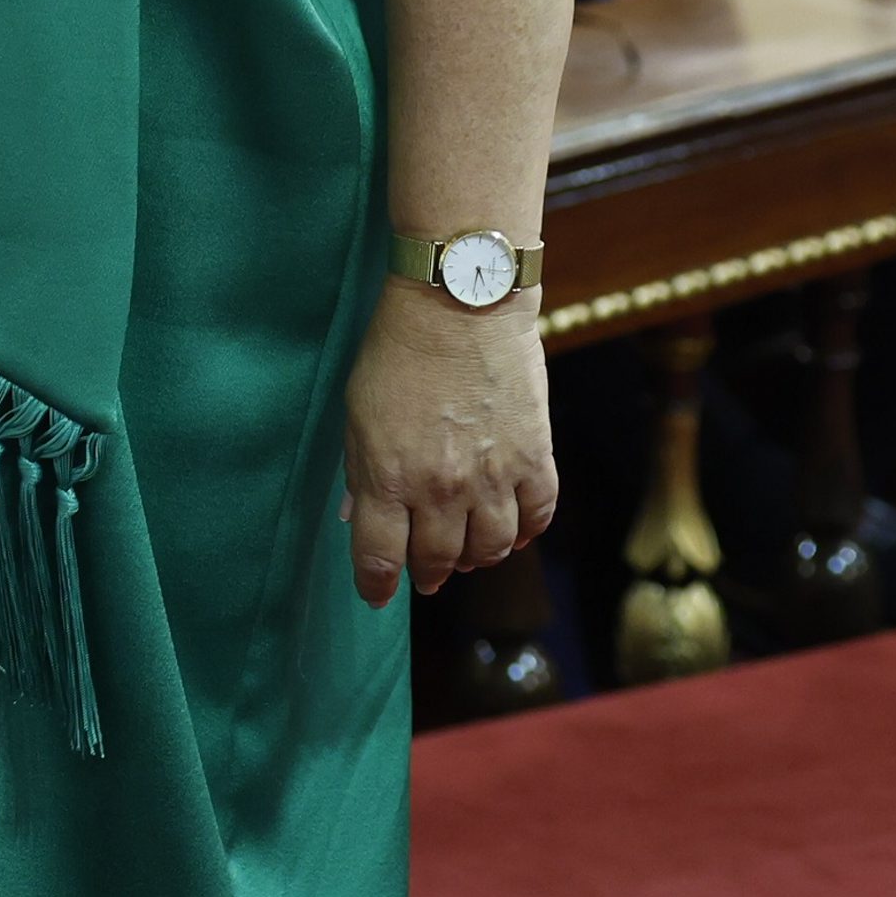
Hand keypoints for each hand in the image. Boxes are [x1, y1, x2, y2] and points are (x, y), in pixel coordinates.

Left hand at [341, 279, 554, 609]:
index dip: (376, 585)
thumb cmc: (398, 349)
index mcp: (388, 478)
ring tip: (467, 552)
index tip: (376, 594)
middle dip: (426, 574)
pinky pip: (537, 518)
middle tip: (426, 574)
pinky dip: (525, 532)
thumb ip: (362, 467)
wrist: (462, 302)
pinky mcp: (535, 460)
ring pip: (489, 550)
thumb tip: (362, 512)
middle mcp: (440, 490)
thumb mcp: (358, 410)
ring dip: (475, 559)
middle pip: (436, 561)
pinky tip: (512, 529)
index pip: (379, 558)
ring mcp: (492, 479)